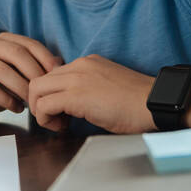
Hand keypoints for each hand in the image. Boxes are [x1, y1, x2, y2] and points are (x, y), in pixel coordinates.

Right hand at [0, 32, 63, 121]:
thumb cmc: (2, 85)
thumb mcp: (22, 74)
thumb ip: (39, 66)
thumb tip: (61, 63)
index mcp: (2, 39)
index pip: (28, 43)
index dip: (45, 58)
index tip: (57, 75)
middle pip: (15, 53)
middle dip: (33, 73)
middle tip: (44, 91)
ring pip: (1, 71)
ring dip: (21, 88)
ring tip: (31, 102)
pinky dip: (7, 100)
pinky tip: (18, 109)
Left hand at [27, 54, 156, 133]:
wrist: (155, 103)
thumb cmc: (137, 103)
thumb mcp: (106, 86)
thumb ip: (87, 87)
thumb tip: (69, 102)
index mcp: (86, 62)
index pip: (52, 74)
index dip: (50, 94)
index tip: (60, 111)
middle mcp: (78, 66)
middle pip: (39, 80)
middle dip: (39, 101)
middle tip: (54, 119)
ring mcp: (76, 79)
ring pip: (35, 89)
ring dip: (40, 110)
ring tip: (57, 124)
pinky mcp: (76, 96)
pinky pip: (44, 105)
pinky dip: (45, 118)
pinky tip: (61, 127)